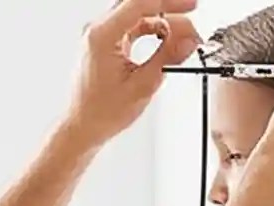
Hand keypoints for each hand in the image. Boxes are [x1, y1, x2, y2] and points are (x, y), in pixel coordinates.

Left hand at [66, 0, 202, 147]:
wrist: (82, 126)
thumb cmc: (101, 112)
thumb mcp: (142, 84)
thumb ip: (167, 57)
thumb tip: (187, 39)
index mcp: (102, 36)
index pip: (139, 4)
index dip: (169, 2)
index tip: (191, 6)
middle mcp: (97, 30)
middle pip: (137, 4)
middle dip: (167, 7)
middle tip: (191, 12)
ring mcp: (99, 35)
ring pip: (136, 14)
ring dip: (161, 19)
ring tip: (183, 33)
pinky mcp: (104, 43)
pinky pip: (130, 26)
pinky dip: (150, 29)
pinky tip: (166, 37)